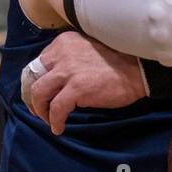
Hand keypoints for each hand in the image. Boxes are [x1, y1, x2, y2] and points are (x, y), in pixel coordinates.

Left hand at [22, 30, 146, 134]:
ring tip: (48, 120)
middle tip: (38, 110)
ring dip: (40, 109)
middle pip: (33, 77)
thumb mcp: (89, 49)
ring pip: (39, 93)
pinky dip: (54, 121)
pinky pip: (56, 109)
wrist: (139, 69)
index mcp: (64, 42)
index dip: (37, 80)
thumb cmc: (119, 61)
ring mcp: (68, 71)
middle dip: (32, 97)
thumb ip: (72, 57)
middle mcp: (61, 53)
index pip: (39, 63)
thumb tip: (60, 79)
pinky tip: (59, 128)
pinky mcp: (76, 88)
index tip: (42, 93)